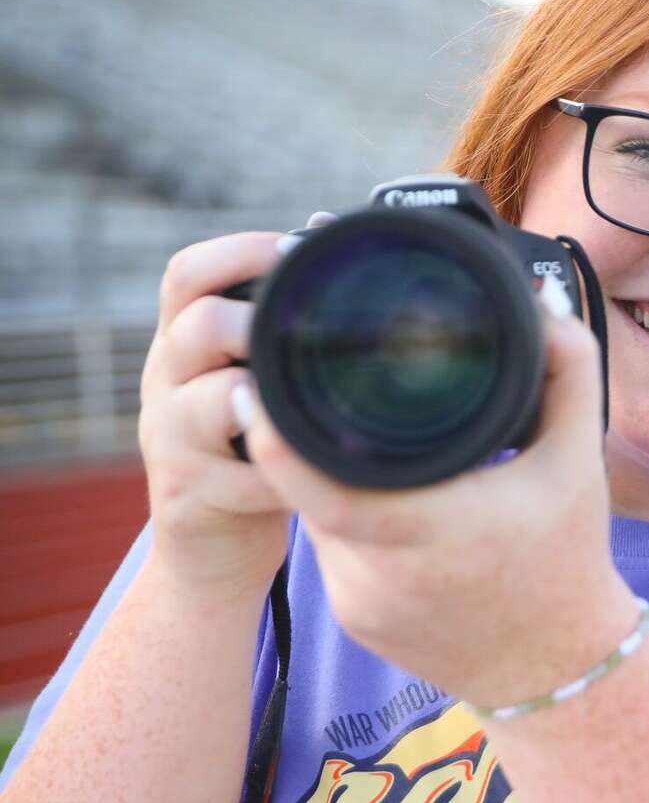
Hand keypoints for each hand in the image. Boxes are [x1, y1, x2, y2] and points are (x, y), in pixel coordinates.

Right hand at [140, 223, 323, 602]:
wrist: (209, 552)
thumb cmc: (247, 454)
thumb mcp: (247, 383)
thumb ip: (271, 335)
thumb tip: (330, 249)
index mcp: (179, 346)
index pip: (186, 274)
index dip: (241, 253)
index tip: (297, 255)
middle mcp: (163, 383)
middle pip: (199, 323)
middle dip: (261, 326)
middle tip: (305, 346)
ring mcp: (170, 441)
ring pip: (214, 398)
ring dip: (272, 400)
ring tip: (307, 412)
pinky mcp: (190, 495)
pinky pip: (249, 474)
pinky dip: (292, 469)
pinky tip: (319, 471)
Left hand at [231, 281, 639, 708]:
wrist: (559, 671)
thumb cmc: (570, 561)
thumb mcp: (580, 462)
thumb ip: (567, 371)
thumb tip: (538, 300)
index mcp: (433, 527)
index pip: (321, 485)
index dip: (276, 441)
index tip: (255, 389)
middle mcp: (385, 572)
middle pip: (310, 490)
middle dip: (302, 442)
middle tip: (296, 389)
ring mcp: (362, 604)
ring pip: (315, 521)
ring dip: (328, 480)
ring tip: (363, 447)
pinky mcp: (357, 624)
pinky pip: (331, 554)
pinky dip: (345, 521)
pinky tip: (382, 503)